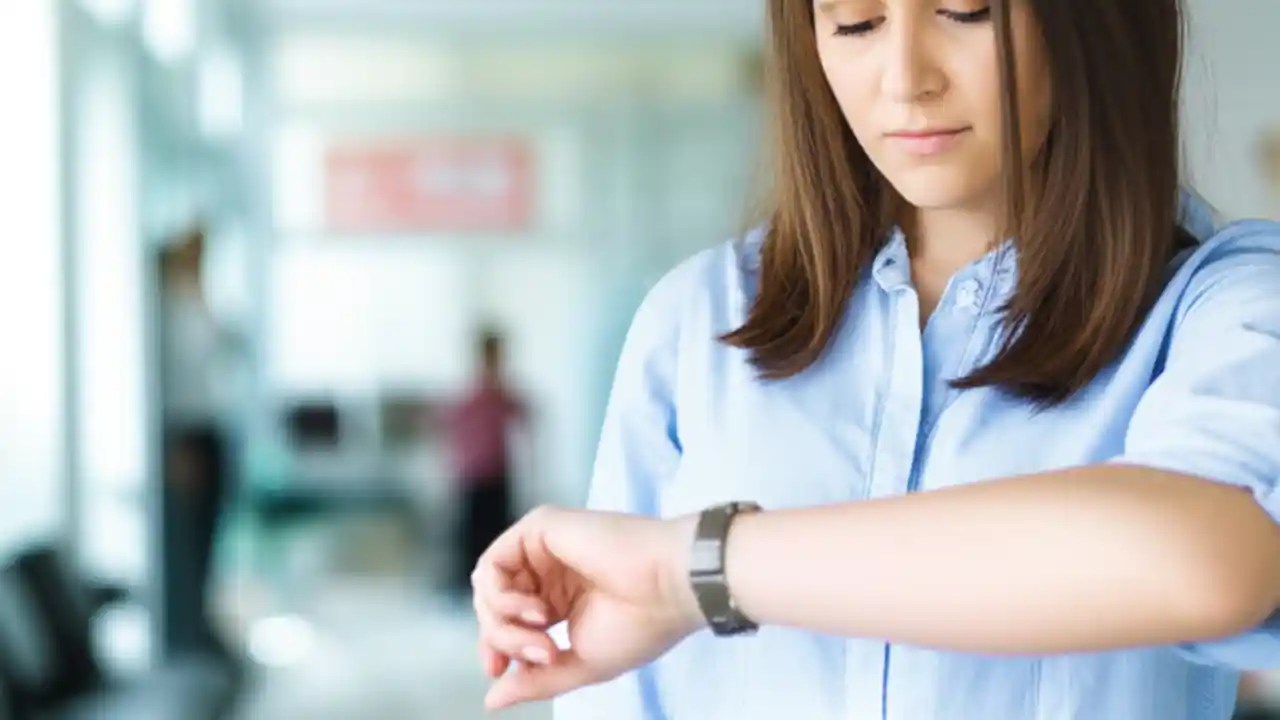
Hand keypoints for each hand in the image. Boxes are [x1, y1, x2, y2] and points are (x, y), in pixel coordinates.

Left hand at [471, 506, 703, 709]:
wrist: (668, 586)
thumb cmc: (640, 624)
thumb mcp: (580, 664)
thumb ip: (536, 680)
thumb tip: (491, 700)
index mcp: (561, 598)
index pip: (507, 621)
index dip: (497, 647)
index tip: (497, 672)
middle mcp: (548, 571)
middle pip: (493, 608)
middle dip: (506, 640)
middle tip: (544, 655)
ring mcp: (542, 548)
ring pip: (487, 589)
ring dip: (505, 624)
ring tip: (544, 637)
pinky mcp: (539, 527)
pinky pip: (491, 566)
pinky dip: (501, 597)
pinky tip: (536, 611)